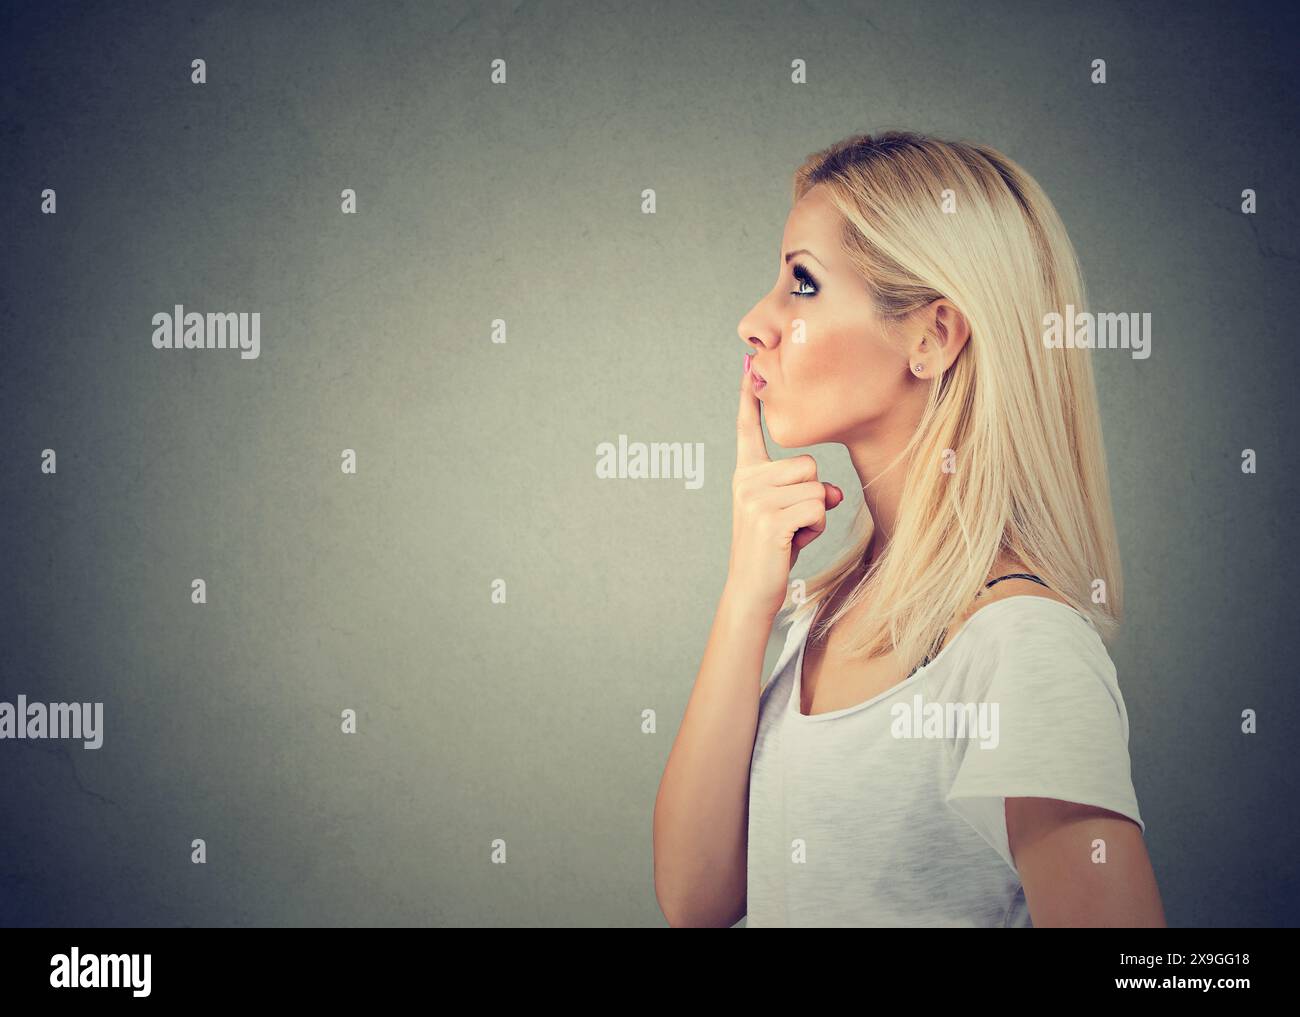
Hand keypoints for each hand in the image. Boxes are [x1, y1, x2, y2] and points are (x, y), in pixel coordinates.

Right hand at [726, 354, 843, 620]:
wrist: (752, 589)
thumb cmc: (774, 548)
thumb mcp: (793, 513)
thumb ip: (811, 491)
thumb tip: (835, 491)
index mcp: (747, 473)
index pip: (747, 429)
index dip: (748, 399)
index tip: (748, 367)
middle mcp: (747, 480)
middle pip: (808, 465)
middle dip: (812, 496)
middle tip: (789, 523)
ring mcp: (756, 499)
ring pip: (817, 488)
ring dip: (815, 515)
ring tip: (790, 533)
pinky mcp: (771, 520)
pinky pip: (818, 508)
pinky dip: (815, 528)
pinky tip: (792, 543)